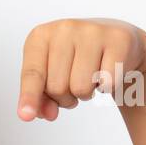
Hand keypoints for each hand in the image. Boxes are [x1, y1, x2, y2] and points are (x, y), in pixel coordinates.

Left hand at [17, 18, 145, 121]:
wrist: (115, 42)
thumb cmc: (75, 61)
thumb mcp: (50, 75)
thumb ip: (41, 99)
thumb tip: (48, 114)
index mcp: (40, 36)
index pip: (33, 74)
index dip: (29, 97)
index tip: (26, 116)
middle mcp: (64, 28)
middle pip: (57, 87)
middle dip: (64, 98)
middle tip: (73, 83)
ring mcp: (93, 31)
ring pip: (81, 88)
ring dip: (85, 94)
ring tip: (90, 77)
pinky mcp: (119, 39)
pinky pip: (107, 83)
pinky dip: (108, 87)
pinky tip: (107, 71)